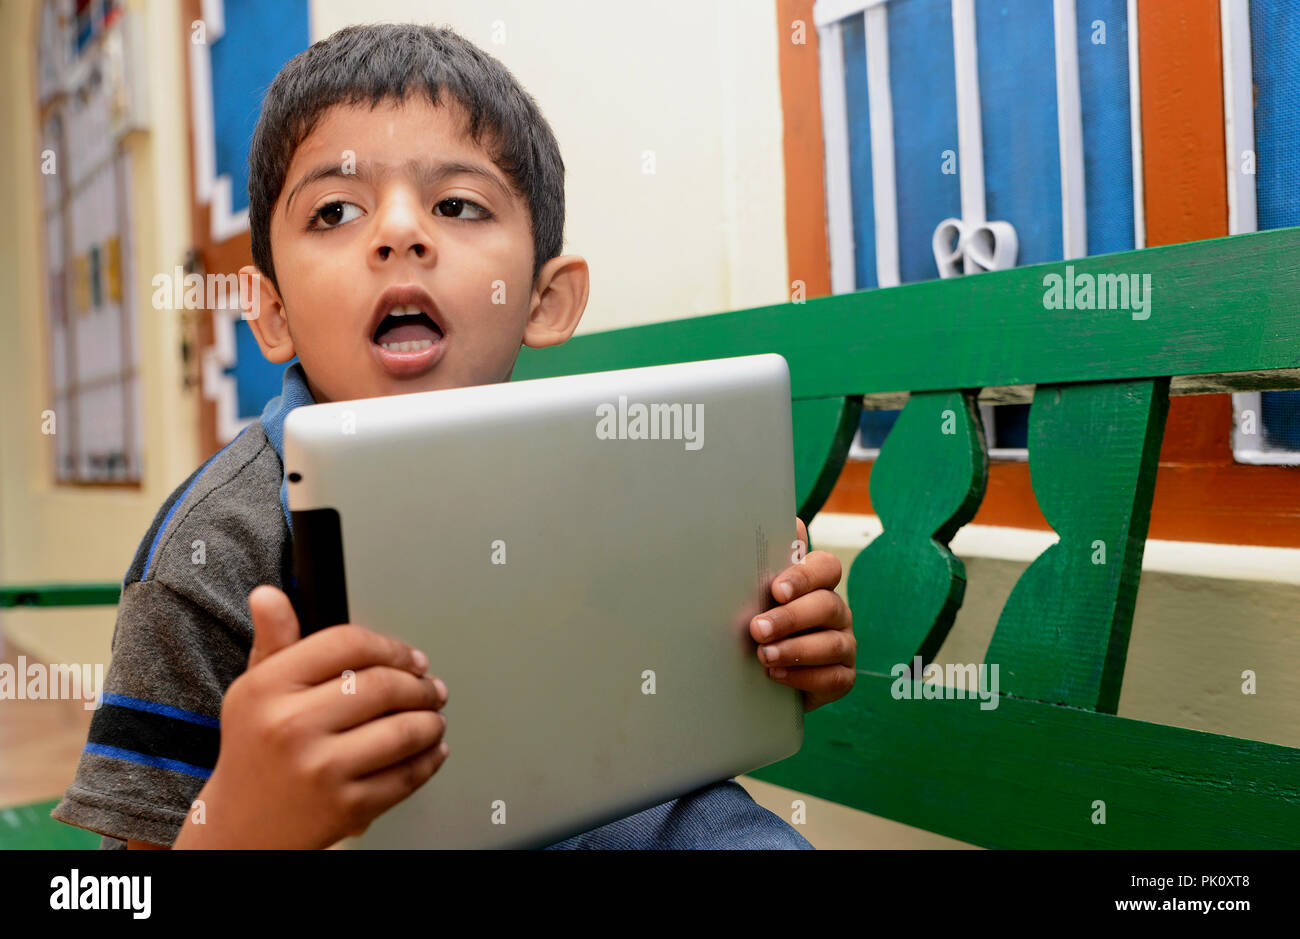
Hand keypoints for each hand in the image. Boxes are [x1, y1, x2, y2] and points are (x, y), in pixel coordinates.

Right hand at [172, 585, 449, 848]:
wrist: (241, 829)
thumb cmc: (255, 752)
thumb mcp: (254, 692)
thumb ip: (274, 642)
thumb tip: (270, 595)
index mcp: (268, 688)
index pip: (348, 644)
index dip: (391, 647)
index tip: (411, 657)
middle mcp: (291, 726)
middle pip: (383, 686)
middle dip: (420, 686)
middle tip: (432, 688)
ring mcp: (320, 769)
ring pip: (404, 731)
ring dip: (431, 722)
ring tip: (433, 718)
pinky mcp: (346, 807)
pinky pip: (406, 775)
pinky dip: (429, 760)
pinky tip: (431, 750)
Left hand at [750, 517, 855, 712]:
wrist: (758, 676)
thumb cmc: (759, 626)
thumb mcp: (753, 597)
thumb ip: (759, 569)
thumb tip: (762, 526)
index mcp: (817, 584)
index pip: (825, 568)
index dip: (803, 577)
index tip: (776, 589)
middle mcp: (835, 611)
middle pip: (826, 605)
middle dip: (790, 618)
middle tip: (758, 628)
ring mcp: (843, 643)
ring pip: (832, 643)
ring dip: (795, 649)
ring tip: (764, 655)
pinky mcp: (843, 676)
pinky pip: (835, 678)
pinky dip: (805, 677)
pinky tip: (777, 675)